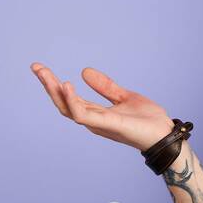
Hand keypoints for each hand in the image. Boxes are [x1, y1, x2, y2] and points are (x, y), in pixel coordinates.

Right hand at [30, 62, 176, 152]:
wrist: (166, 134)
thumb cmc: (148, 120)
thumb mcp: (124, 96)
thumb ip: (105, 86)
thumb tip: (84, 71)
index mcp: (96, 113)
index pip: (69, 98)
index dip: (54, 84)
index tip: (41, 68)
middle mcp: (93, 120)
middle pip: (63, 103)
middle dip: (48, 85)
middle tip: (36, 67)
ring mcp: (98, 124)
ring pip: (68, 108)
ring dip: (55, 91)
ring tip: (45, 74)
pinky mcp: (107, 125)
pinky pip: (83, 115)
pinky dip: (72, 101)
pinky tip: (66, 85)